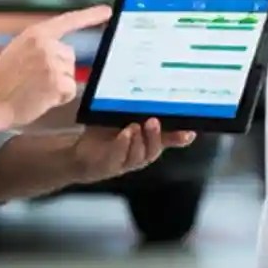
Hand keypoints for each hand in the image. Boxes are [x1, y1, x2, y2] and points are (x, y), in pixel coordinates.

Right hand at [0, 5, 111, 129]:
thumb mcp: (17, 53)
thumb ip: (39, 49)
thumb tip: (59, 56)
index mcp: (35, 34)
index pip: (68, 20)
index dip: (89, 16)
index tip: (107, 11)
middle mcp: (46, 45)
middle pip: (69, 57)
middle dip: (59, 70)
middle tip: (35, 82)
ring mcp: (52, 63)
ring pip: (70, 75)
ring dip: (58, 85)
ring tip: (34, 90)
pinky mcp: (57, 82)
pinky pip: (70, 90)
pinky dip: (59, 98)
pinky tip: (40, 99)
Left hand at [69, 118, 196, 183]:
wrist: (79, 154)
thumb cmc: (105, 135)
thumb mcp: (123, 120)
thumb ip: (141, 113)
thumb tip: (158, 101)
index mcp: (147, 143)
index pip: (168, 141)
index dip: (179, 138)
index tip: (189, 132)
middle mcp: (140, 155)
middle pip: (153, 149)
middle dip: (156, 136)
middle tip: (154, 121)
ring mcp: (125, 163)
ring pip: (138, 156)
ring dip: (138, 141)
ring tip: (135, 126)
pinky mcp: (109, 166)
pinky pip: (119, 157)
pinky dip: (122, 145)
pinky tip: (124, 134)